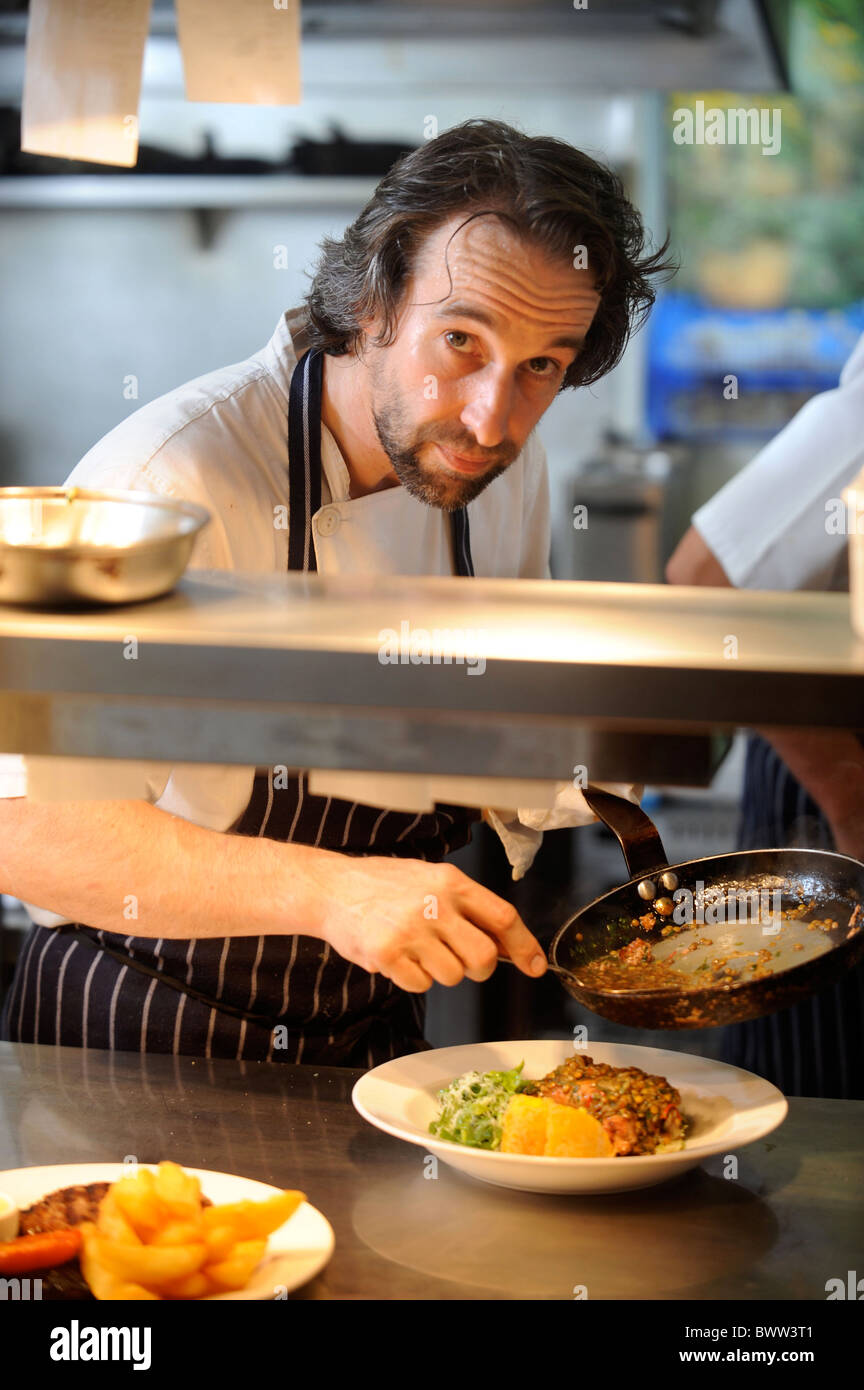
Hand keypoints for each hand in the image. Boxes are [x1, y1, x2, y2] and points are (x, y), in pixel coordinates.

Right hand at [311, 852, 546, 991]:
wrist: (331, 888)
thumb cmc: (384, 885)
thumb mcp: (431, 879)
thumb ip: (468, 906)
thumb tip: (508, 944)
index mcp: (451, 882)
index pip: (503, 917)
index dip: (525, 946)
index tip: (536, 965)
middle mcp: (434, 905)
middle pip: (484, 957)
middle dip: (479, 969)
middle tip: (462, 961)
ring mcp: (410, 931)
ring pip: (452, 976)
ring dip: (440, 972)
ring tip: (417, 949)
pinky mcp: (387, 954)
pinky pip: (420, 985)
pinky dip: (413, 978)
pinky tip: (398, 956)